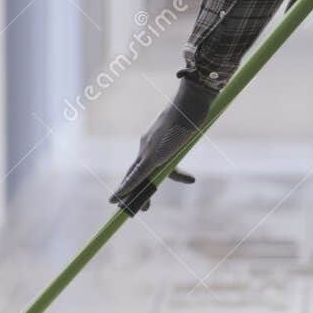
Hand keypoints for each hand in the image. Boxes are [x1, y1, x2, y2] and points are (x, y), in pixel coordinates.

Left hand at [109, 78, 217, 212]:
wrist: (190, 103)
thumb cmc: (192, 112)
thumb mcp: (189, 133)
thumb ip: (186, 146)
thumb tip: (192, 164)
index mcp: (152, 139)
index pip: (144, 162)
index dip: (138, 176)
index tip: (141, 187)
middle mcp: (146, 145)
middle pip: (135, 171)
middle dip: (130, 188)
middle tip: (123, 203)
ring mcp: (148, 150)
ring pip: (135, 176)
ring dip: (131, 194)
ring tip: (129, 208)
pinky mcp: (153, 156)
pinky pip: (137, 175)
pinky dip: (128, 187)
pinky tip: (120, 197)